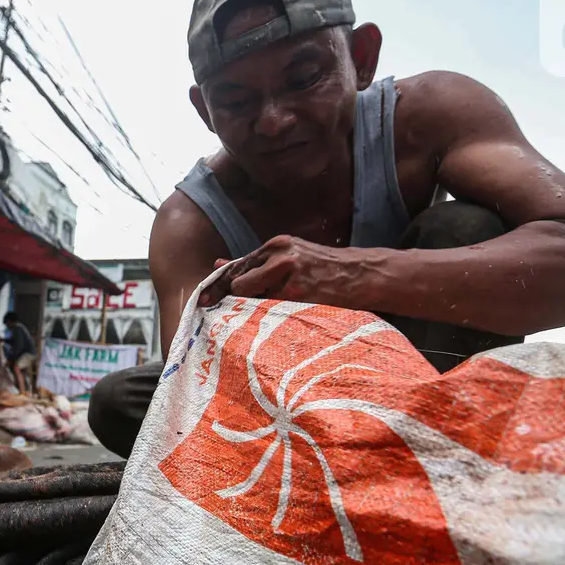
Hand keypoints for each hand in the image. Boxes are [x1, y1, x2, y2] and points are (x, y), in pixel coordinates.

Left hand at [198, 235, 359, 306]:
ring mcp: (289, 272)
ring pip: (252, 296)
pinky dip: (269, 317)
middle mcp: (279, 254)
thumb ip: (257, 263)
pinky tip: (277, 320)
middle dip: (229, 298)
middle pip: (238, 280)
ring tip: (264, 315)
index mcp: (276, 244)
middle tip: (221, 312)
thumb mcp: (290, 256)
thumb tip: (218, 262)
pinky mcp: (299, 291)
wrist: (362, 274)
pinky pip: (271, 309)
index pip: (237, 265)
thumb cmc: (323, 269)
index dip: (217, 284)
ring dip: (252, 309)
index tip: (202, 300)